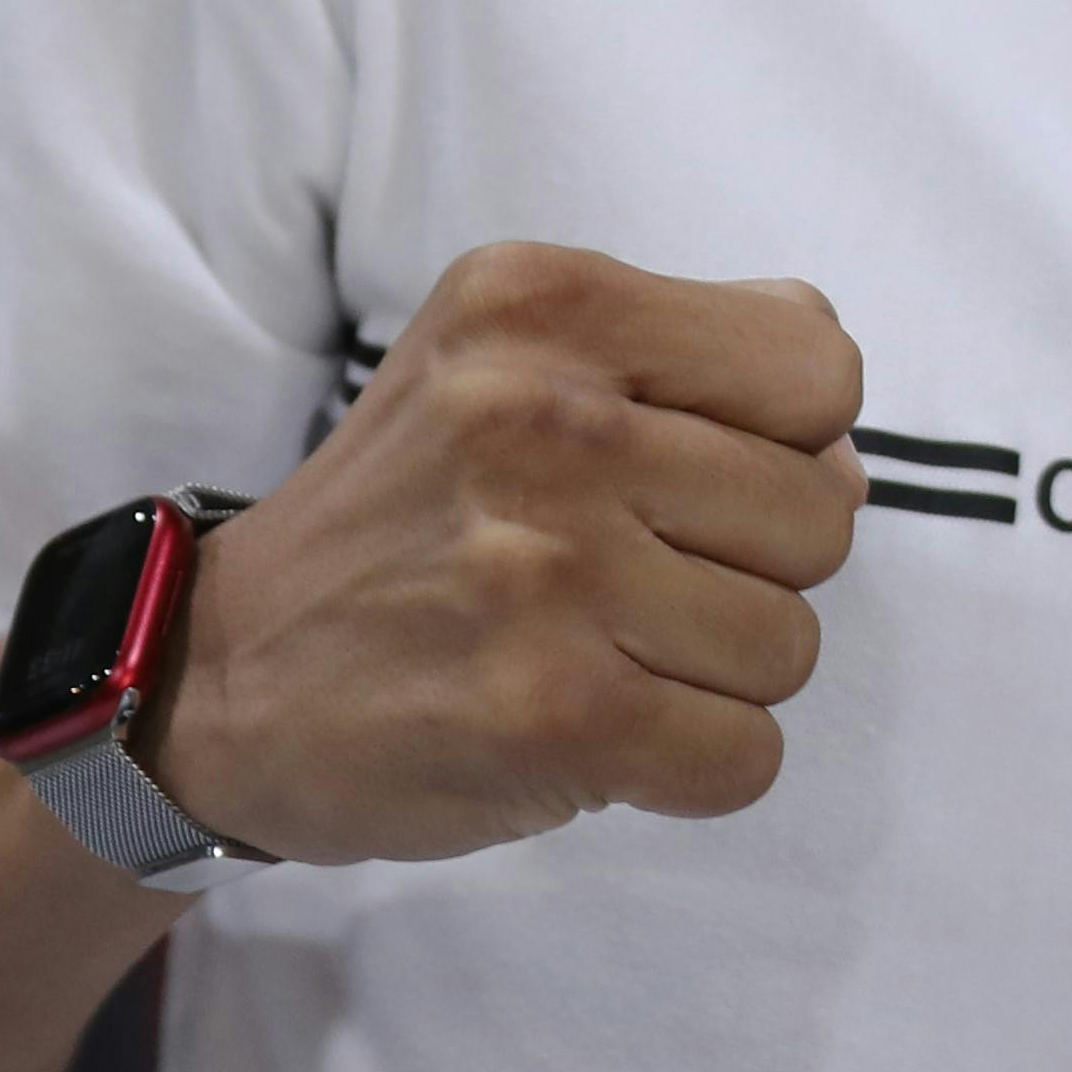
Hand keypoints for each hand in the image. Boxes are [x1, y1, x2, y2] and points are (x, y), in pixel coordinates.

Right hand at [139, 244, 865, 866]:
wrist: (221, 674)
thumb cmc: (417, 514)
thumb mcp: (521, 359)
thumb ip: (704, 359)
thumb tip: (850, 457)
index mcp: (546, 305)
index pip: (820, 370)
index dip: (783, 441)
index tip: (683, 473)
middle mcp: (542, 421)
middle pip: (822, 516)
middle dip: (750, 567)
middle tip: (626, 579)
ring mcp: (546, 571)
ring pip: (789, 645)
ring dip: (711, 673)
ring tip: (594, 649)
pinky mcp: (549, 716)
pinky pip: (746, 756)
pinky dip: (689, 766)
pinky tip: (594, 730)